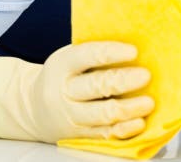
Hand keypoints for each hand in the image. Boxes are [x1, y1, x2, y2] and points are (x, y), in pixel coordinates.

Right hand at [0, 42, 154, 142]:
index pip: (88, 55)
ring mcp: (70, 115)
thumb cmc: (63, 76)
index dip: (111, 53)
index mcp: (63, 64)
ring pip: (102, 114)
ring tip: (149, 102)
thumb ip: (95, 54)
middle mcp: (64, 90)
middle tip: (146, 75)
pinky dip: (123, 129)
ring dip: (128, 109)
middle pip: (96, 86)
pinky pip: (103, 134)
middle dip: (123, 80)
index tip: (134, 51)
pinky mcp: (78, 135)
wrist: (31, 107)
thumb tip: (136, 45)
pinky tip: (139, 122)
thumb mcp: (69, 58)